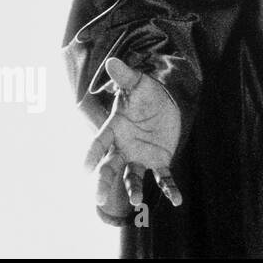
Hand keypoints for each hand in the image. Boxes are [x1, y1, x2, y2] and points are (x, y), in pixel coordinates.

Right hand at [85, 57, 182, 219]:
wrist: (166, 102)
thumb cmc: (147, 93)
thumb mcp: (138, 84)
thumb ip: (125, 77)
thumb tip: (113, 61)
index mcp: (114, 129)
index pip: (99, 144)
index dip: (92, 155)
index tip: (84, 169)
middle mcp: (123, 147)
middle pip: (110, 167)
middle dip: (103, 181)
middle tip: (97, 197)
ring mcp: (140, 156)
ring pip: (133, 177)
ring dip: (134, 189)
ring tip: (136, 201)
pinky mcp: (158, 161)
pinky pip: (163, 178)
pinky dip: (169, 189)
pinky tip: (177, 200)